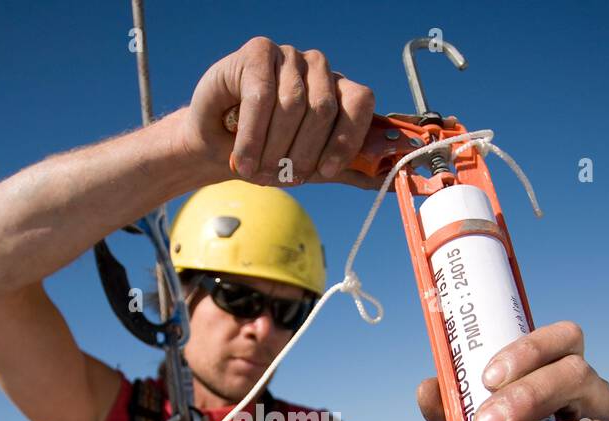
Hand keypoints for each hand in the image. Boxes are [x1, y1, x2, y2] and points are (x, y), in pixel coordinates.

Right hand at [181, 36, 383, 188]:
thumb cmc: (268, 152)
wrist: (217, 146)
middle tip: (280, 177)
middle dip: (302, 152)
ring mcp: (290, 56)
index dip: (345, 139)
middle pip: (323, 108)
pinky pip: (261, 95)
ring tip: (257, 171)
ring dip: (273, 147)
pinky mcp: (259, 51)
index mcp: (340, 91)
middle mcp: (319, 69)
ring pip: (292, 103)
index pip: (360, 102)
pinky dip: (252, 135)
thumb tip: (391, 181)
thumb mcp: (313, 166)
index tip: (324, 171)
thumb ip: (349, 169)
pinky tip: (243, 158)